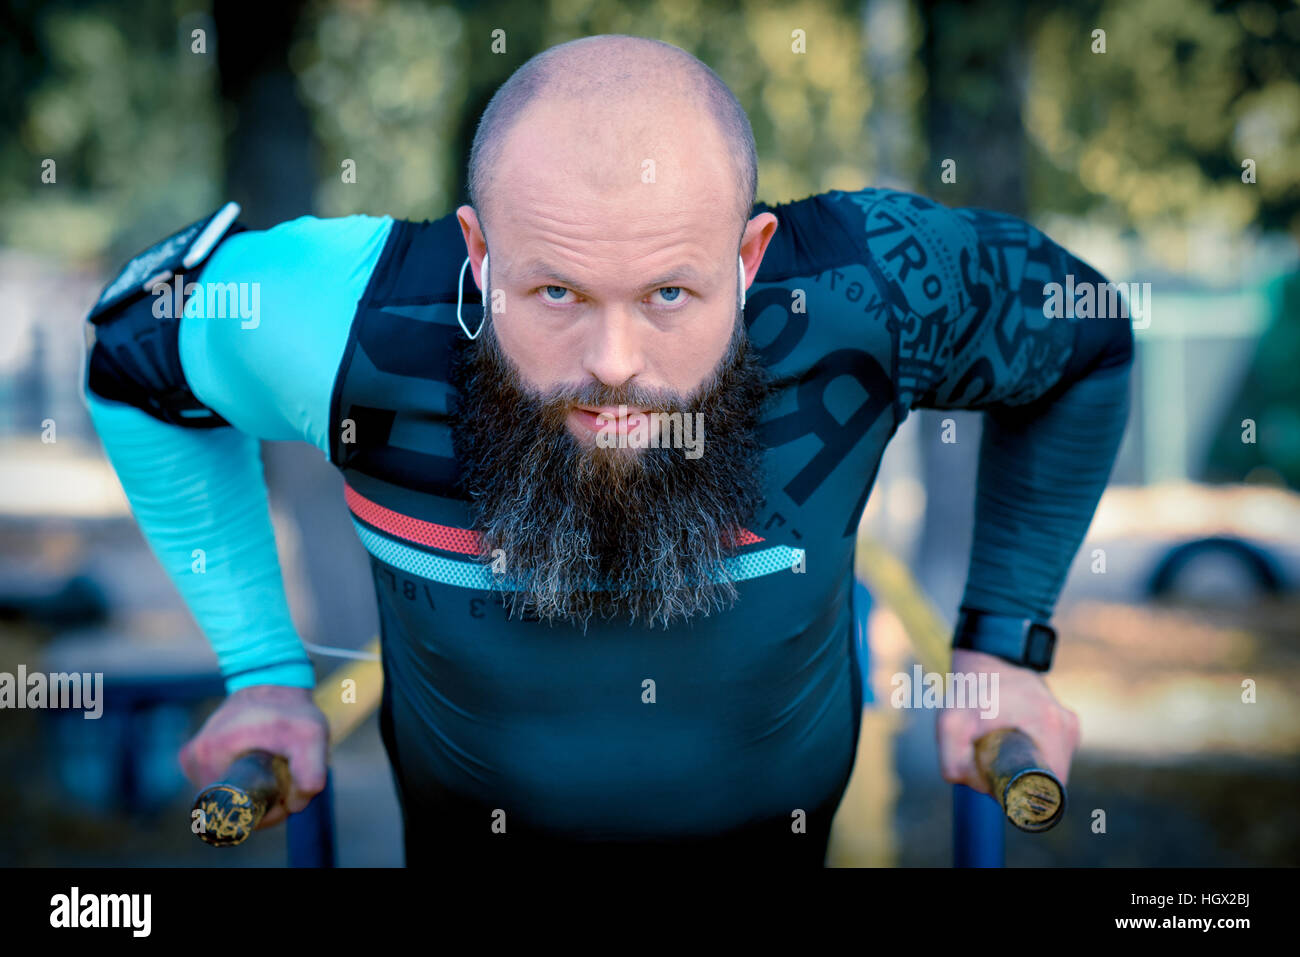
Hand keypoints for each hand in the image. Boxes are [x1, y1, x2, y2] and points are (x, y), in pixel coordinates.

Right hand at [179, 684, 329, 828]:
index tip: (284, 794)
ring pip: (228, 794)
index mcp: (208, 755)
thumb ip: (310, 771)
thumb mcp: (310, 736)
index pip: (232, 810)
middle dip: (261, 799)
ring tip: (274, 764)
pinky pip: (222, 782)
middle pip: (230, 805)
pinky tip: (260, 762)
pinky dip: (244, 779)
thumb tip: (295, 804)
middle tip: (284, 775)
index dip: (263, 812)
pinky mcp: (198, 756)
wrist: (273, 681)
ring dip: (253, 788)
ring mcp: (192, 758)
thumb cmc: (290, 709)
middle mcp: (193, 759)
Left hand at [936, 649, 1079, 795]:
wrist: (987, 651)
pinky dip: (1030, 751)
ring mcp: (1068, 722)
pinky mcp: (1062, 719)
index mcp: (1052, 728)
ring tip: (998, 747)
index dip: (1025, 795)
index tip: (1000, 785)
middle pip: (1050, 777)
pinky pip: (1049, 749)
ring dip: (1026, 764)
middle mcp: (1067, 726)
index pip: (1051, 786)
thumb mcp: (951, 723)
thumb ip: (954, 761)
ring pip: (1050, 764)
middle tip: (991, 762)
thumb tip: (979, 787)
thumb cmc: (971, 686)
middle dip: (1021, 779)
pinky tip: (1009, 739)